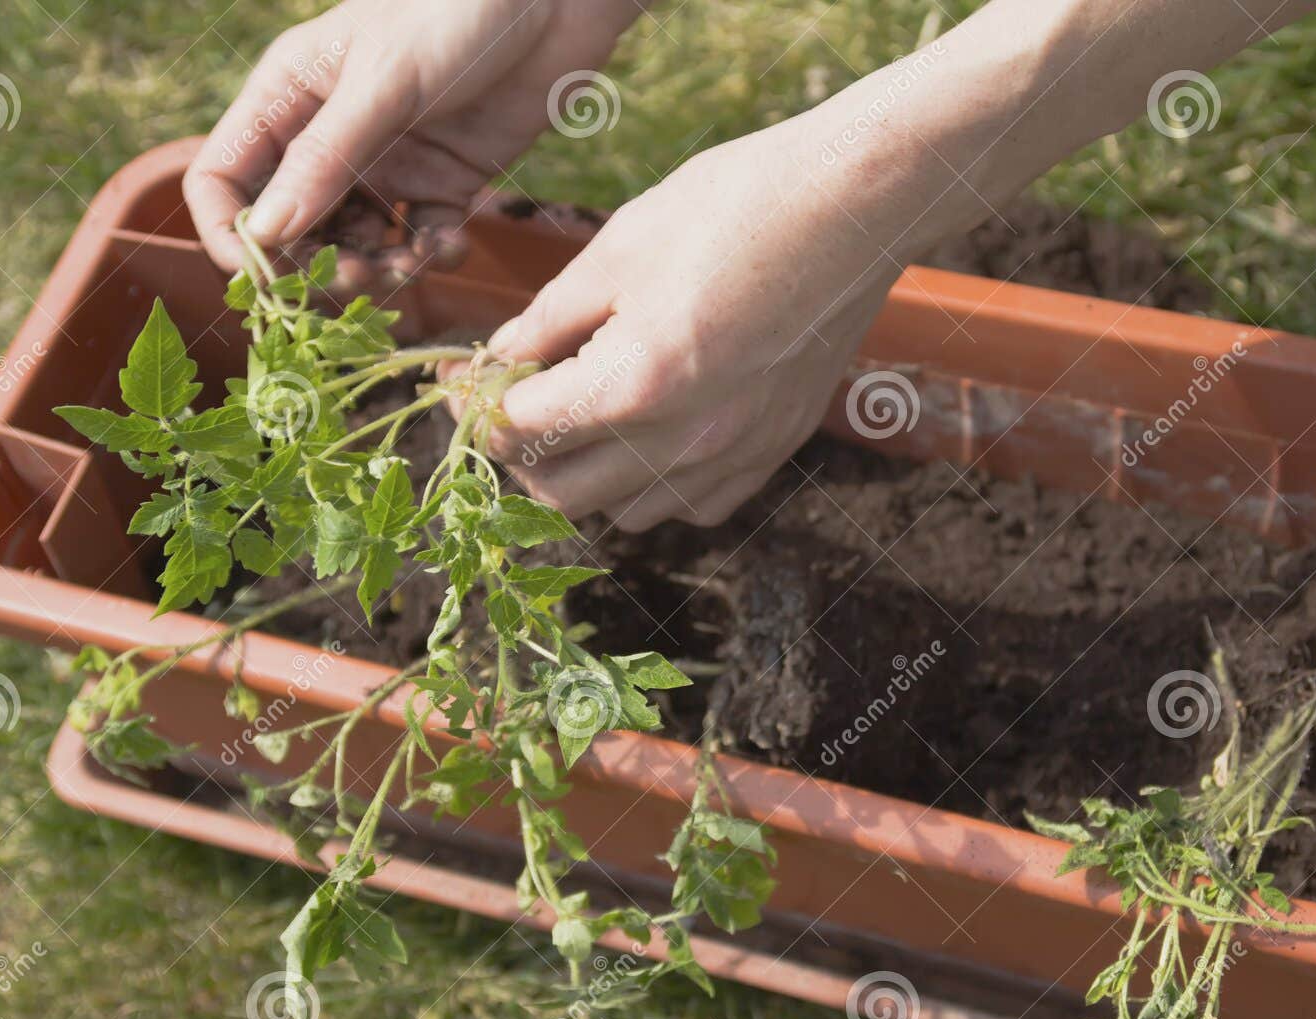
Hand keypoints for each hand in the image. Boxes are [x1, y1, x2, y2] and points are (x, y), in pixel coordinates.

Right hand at [183, 0, 637, 284]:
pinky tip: (454, 244)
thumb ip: (325, 160)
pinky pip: (420, 242)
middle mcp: (329, 137)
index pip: (224, 179)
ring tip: (409, 265)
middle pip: (291, 228)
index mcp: (289, 97)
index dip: (232, 234)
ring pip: (356, 246)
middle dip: (317, 264)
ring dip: (377, 270)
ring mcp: (387, 165)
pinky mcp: (444, 184)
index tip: (266, 276)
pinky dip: (432, 256)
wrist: (552, 1)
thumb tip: (265, 235)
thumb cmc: (456, 12)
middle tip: (357, 279)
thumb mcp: (384, 84)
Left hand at [473, 119, 906, 531]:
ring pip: (625, 515)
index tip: (461, 381)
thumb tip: (498, 362)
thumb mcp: (618, 249)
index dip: (475, 406)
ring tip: (580, 421)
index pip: (519, 430)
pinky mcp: (772, 452)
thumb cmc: (734, 206)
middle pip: (561, 492)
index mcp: (633, 384)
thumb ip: (547, 319)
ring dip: (586, 479)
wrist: (853, 205)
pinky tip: (652, 437)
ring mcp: (734, 455)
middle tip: (509, 405)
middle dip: (518, 453)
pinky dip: (656, 489)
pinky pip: (693, 508)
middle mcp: (684, 441)